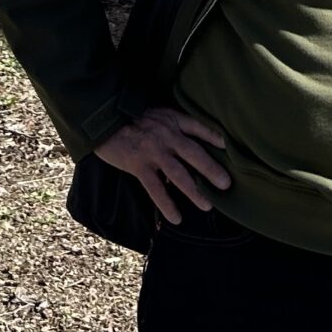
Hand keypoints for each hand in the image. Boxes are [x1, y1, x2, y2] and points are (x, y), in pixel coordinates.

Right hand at [94, 107, 231, 223]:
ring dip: (195, 191)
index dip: (214, 137)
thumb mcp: (155, 113)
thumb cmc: (129, 117)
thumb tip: (187, 142)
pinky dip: (167, 205)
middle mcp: (166, 135)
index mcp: (171, 120)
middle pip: (194, 153)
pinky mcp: (139, 166)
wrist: (102, 119)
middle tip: (227, 185)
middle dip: (212, 170)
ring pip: (179, 174)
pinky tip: (177, 218)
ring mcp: (153, 152)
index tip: (228, 147)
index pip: (198, 128)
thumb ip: (171, 125)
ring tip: (207, 205)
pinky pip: (156, 189)